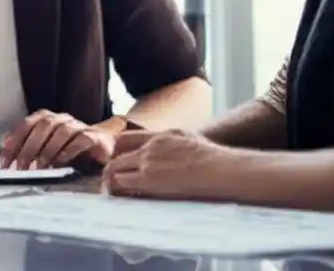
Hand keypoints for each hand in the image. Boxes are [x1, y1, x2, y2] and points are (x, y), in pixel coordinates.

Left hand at [0, 110, 116, 171]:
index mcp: (48, 119)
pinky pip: (80, 141)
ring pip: (61, 132)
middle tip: (20, 167)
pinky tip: (59, 164)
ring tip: (38, 168)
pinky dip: (68, 152)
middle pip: (43, 126)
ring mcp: (79, 126)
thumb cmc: (72, 149)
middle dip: (28, 147)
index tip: (5, 160)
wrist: (105, 145)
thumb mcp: (48, 148)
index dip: (15, 140)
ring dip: (47, 150)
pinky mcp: (95, 137)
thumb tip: (6, 151)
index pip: (27, 124)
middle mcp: (62, 119)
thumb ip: (28, 146)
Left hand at [102, 129, 245, 200]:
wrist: (221, 170)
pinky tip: (121, 198)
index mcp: (163, 135)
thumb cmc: (215, 162)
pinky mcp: (149, 178)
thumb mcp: (192, 143)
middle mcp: (151, 145)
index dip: (119, 150)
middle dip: (112, 164)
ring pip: (114, 167)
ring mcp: (148, 160)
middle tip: (113, 179)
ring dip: (112, 180)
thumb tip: (174, 154)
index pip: (128, 137)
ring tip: (113, 192)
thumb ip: (175, 145)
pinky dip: (118, 190)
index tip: (119, 161)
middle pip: (117, 150)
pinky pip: (122, 182)